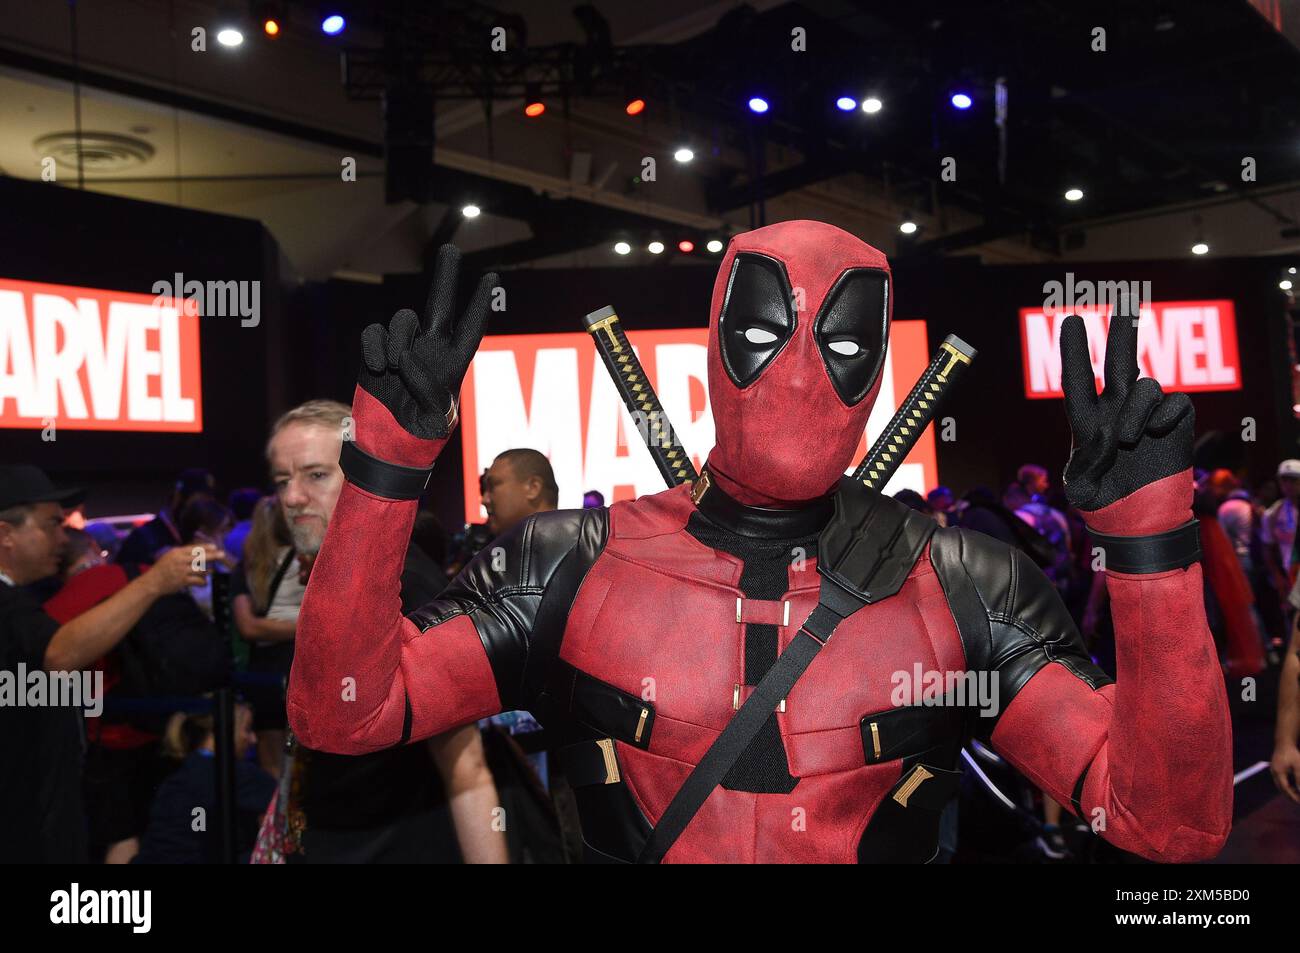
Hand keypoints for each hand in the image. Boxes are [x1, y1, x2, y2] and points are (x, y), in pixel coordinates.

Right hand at [144, 544, 221, 595]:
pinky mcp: (183, 581)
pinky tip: (204, 583)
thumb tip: (198, 552)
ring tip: (211, 571)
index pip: (194, 548)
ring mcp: (182, 570)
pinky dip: (203, 582)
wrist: (152, 582)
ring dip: (208, 571)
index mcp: (177, 552)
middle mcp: (180, 560)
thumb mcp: (170, 556)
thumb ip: (182, 554)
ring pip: (201, 569)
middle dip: (213, 555)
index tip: (214, 547)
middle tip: (222, 555)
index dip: (205, 547)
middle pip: (200, 556)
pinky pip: (198, 581)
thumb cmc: (161, 569)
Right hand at [359, 244, 496, 439]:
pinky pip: (375, 334)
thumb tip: (405, 357)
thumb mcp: (435, 421)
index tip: (492, 279)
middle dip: (446, 276)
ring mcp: (403, 348)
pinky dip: (374, 348)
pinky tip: (376, 368)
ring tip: (392, 367)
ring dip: (397, 340)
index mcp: (453, 364)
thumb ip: (427, 390)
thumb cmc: (419, 436)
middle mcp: (430, 349)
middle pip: (439, 305)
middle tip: (450, 248)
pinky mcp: (377, 353)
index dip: (479, 305)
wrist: (387, 443)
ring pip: (402, 321)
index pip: (470, 329)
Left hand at [1059, 290, 1193, 512]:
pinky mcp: (1177, 422)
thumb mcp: (1081, 488)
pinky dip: (1165, 416)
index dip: (1074, 351)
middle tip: (1126, 296)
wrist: (1138, 518)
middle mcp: (1117, 409)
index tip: (1071, 319)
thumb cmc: (1104, 502)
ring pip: (1145, 386)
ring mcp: (1148, 414)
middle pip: (1119, 361)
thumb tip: (1106, 436)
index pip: (1077, 379)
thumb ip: (1085, 464)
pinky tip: (1158, 435)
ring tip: (1129, 440)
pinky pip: (1175, 402)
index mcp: (1087, 420)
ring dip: (1136, 410)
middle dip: (1122, 331)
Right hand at [1271, 744, 1299, 802]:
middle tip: (1298, 802)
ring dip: (1287, 792)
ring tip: (1297, 796)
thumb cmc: (1292, 754)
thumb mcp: (1298, 766)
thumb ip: (1299, 778)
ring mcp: (1273, 771)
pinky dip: (1286, 786)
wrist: (1284, 743)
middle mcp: (1274, 773)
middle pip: (1281, 788)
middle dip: (1289, 796)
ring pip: (1279, 785)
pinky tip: (1293, 787)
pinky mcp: (1275, 769)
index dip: (1293, 796)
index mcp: (1278, 772)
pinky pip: (1280, 781)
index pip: (1285, 788)